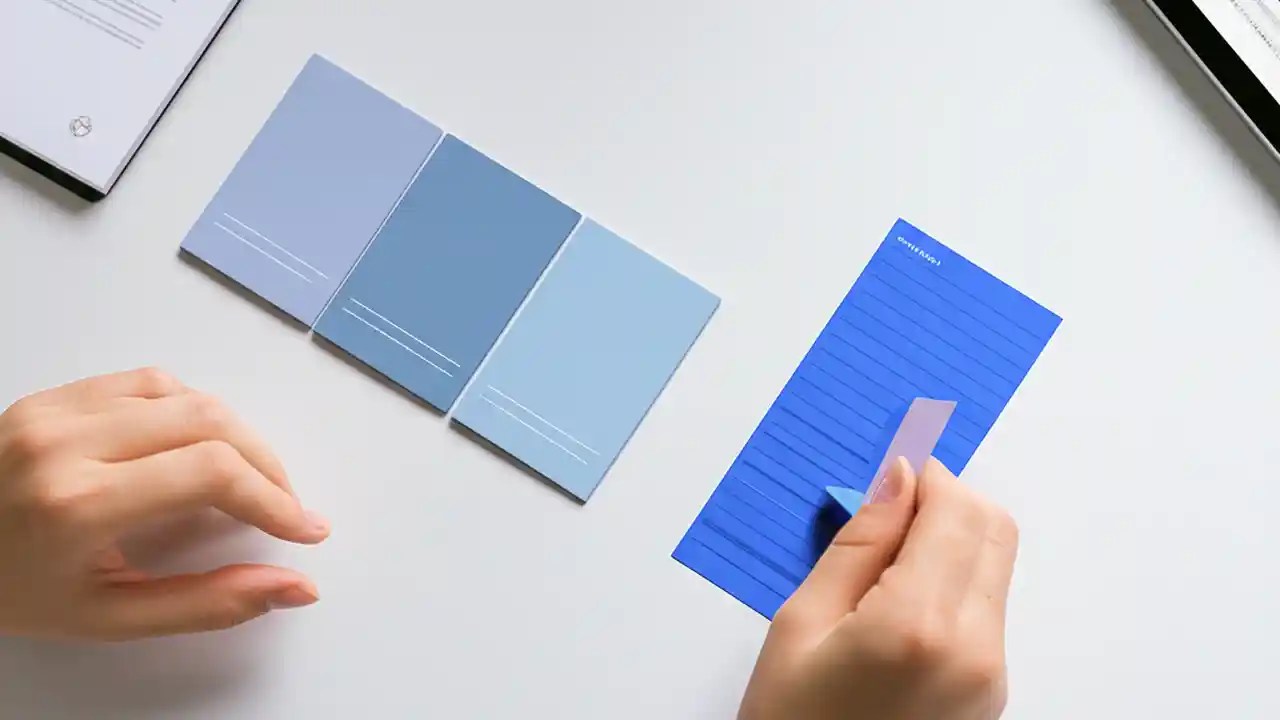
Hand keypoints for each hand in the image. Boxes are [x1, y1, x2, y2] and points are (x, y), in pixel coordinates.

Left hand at [0, 368, 329, 640]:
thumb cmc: (9, 592)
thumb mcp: (108, 618)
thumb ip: (207, 604)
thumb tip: (293, 587)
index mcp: (78, 504)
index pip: (210, 474)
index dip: (274, 499)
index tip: (304, 527)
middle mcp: (66, 443)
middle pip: (209, 423)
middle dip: (265, 466)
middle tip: (284, 506)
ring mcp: (54, 411)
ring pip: (184, 395)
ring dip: (234, 434)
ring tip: (246, 478)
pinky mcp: (50, 396)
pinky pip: (145, 382)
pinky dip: (188, 409)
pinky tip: (195, 444)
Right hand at [739, 457, 1017, 719]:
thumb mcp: (801, 624)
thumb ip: (859, 543)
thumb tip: (897, 479)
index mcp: (919, 625)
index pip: (958, 510)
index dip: (927, 476)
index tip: (894, 470)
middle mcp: (975, 650)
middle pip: (993, 530)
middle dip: (947, 501)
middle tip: (888, 511)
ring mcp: (991, 676)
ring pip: (995, 565)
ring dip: (951, 540)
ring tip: (881, 564)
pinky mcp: (991, 693)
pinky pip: (987, 608)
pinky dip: (955, 581)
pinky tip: (899, 599)